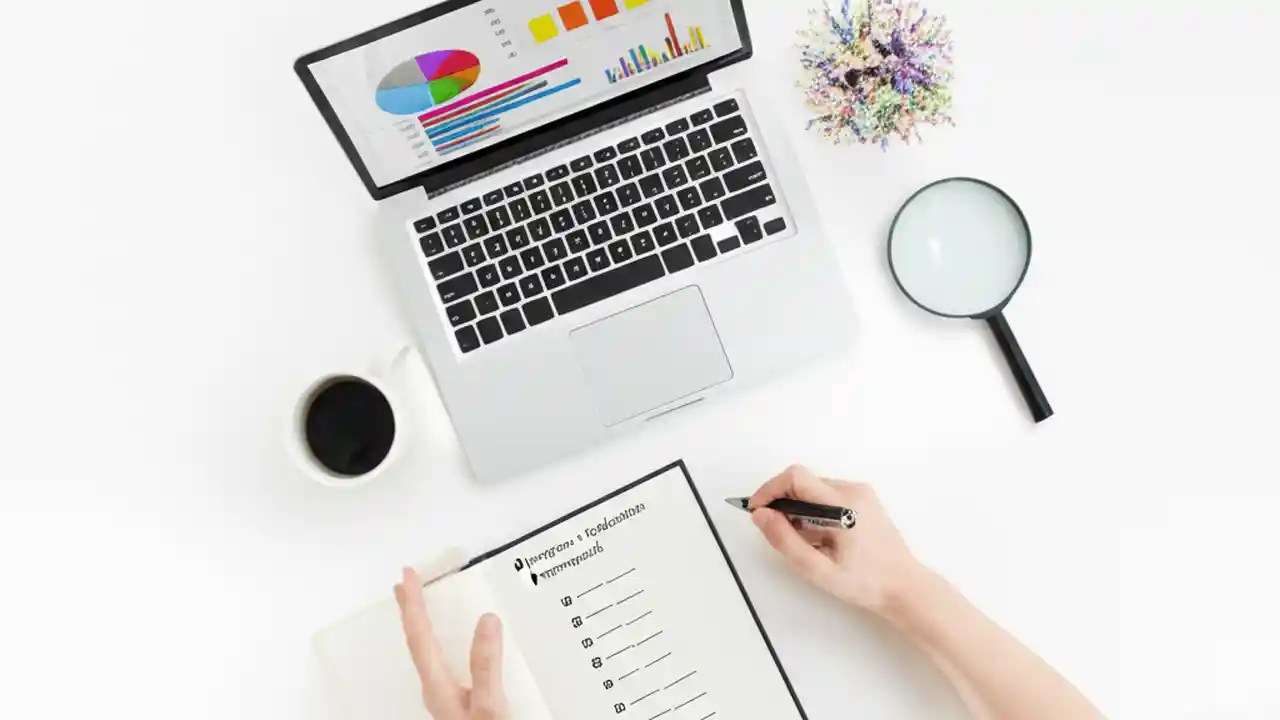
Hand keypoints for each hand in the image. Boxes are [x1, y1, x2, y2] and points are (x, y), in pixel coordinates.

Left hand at [394, 568, 506, 719]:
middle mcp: (438, 692)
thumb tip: (485, 623)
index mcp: (439, 687)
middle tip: (405, 584)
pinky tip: (452, 644)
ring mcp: (447, 699)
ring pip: (430, 653)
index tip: (407, 577)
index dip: (412, 604)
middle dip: (411, 611)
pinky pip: (446, 664)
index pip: (420, 636)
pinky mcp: (460, 705)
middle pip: (418, 642)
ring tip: (421, 606)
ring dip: (426, 626)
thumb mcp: (490, 707)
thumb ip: (486, 665)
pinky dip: (444, 644)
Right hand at [749, 465, 925, 614]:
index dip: (769, 490)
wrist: (904, 586)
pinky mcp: (863, 499)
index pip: (796, 477)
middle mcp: (853, 491)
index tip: (757, 510)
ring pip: (814, 488)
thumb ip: (785, 540)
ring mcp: (861, 493)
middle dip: (782, 502)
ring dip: (798, 508)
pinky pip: (828, 495)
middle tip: (778, 532)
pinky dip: (814, 510)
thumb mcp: (818, 570)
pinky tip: (819, 536)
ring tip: (803, 540)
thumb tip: (761, 515)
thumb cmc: (866, 583)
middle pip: (803, 480)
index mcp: (843, 505)